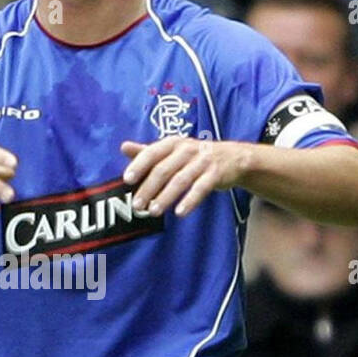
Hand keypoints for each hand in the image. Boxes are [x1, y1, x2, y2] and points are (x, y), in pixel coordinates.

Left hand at [120, 137, 246, 216]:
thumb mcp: (172, 150)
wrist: (234, 157)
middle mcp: (186, 149)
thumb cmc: (195, 156)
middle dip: (148, 188)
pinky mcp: (216, 174)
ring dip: (165, 197)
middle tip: (137, 205)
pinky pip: (201, 188)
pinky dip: (190, 201)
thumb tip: (123, 146)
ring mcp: (202, 161)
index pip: (151, 153)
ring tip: (153, 212)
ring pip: (180, 180)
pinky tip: (179, 213)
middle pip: (163, 169)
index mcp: (172, 143)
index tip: (127, 180)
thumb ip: (148, 151)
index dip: (139, 165)